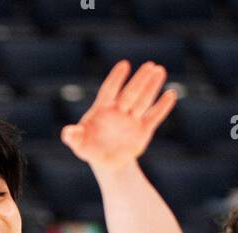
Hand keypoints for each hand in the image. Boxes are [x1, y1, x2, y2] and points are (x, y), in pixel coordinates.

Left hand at [60, 60, 177, 171]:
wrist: (106, 161)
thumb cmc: (90, 147)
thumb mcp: (79, 145)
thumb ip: (73, 137)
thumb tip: (67, 133)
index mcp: (103, 109)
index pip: (109, 90)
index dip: (116, 79)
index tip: (124, 66)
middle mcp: (119, 110)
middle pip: (130, 93)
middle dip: (140, 81)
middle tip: (150, 66)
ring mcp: (132, 119)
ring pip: (143, 101)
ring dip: (151, 87)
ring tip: (159, 70)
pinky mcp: (143, 130)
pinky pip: (154, 117)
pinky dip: (162, 107)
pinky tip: (171, 95)